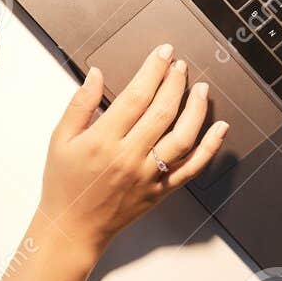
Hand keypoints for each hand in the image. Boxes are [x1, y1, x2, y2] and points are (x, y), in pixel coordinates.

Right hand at [0, 44, 227, 280]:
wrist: (73, 227)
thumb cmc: (63, 183)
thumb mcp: (60, 140)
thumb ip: (80, 105)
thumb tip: (96, 74)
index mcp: (103, 141)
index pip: (135, 96)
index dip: (153, 71)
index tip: (163, 53)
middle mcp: (129, 157)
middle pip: (162, 112)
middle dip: (175, 82)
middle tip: (180, 64)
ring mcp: (149, 176)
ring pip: (183, 137)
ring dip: (196, 109)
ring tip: (200, 88)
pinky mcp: (161, 191)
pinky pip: (192, 168)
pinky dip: (210, 147)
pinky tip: (221, 128)